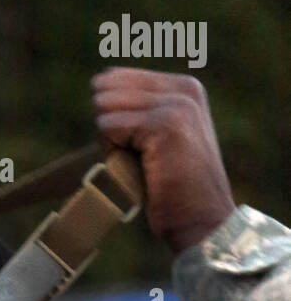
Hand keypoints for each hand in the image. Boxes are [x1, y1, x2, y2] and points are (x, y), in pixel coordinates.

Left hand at [92, 68, 234, 254]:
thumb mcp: (158, 140)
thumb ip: (137, 111)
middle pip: (107, 91)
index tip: (138, 147)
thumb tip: (97, 85)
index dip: (111, 117)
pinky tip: (138, 170)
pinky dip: (112, 153)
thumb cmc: (173, 190)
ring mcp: (175, 104)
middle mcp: (183, 89)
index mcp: (183, 87)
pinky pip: (108, 126)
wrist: (202, 221)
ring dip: (111, 143)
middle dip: (109, 128)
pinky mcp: (164, 124)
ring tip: (139, 165)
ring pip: (105, 107)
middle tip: (136, 159)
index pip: (116, 78)